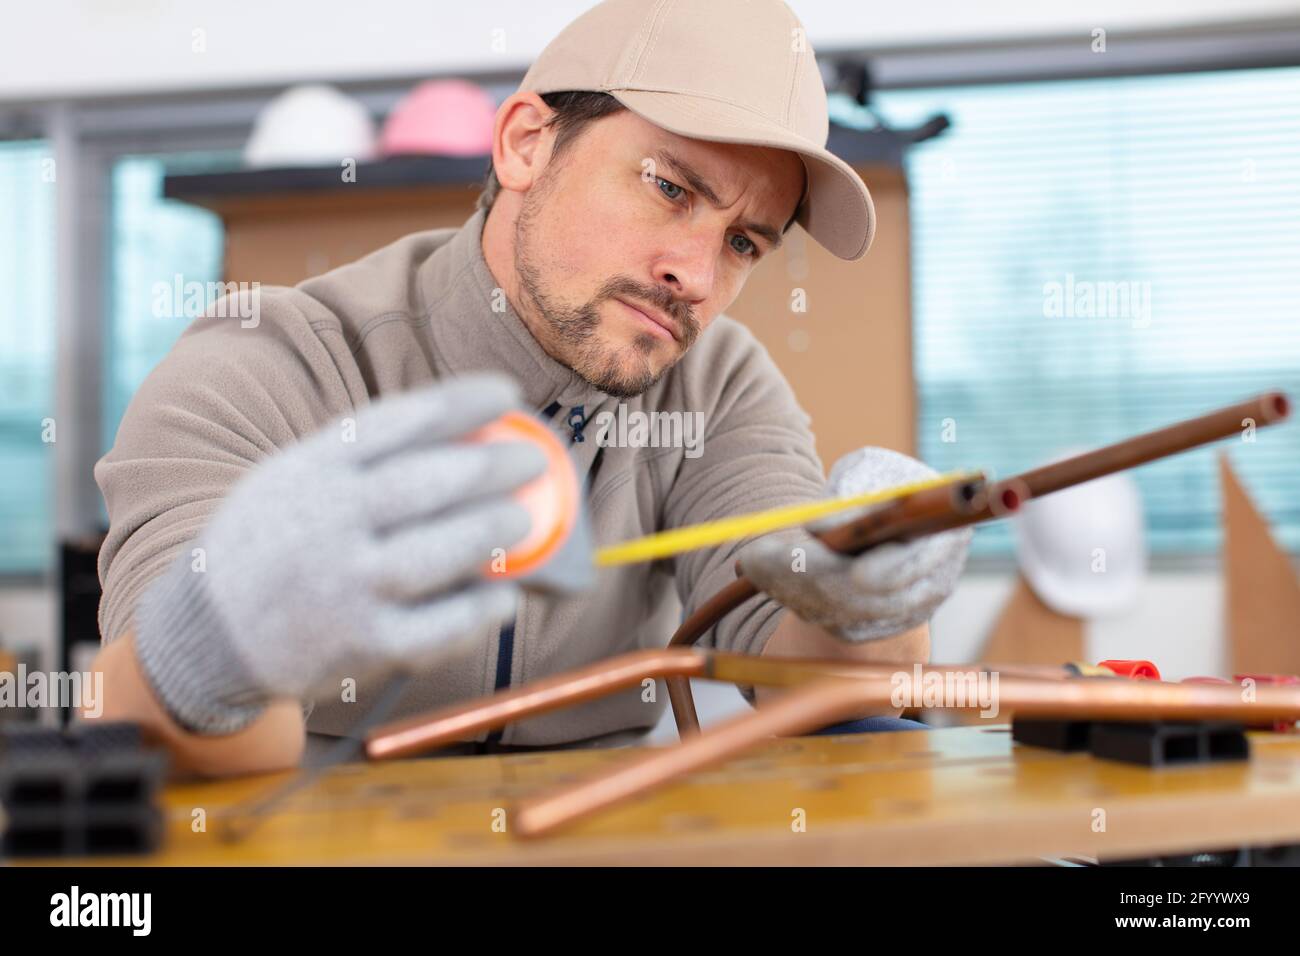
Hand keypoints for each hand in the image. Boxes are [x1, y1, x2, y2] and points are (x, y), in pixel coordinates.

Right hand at [132, 373, 545, 732]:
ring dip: (489, 532)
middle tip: (532, 460)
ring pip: (433, 555)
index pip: (396, 424)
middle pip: (423, 485)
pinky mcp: (359, 645)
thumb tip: (466, 437)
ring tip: (523, 519)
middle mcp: (323, 524)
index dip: (460, 405)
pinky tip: (505, 597)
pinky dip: (477, 611)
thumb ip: (363, 461)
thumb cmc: (271, 543)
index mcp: (309, 471)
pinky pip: (434, 627)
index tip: (507, 393)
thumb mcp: (293, 479)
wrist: (203, 632)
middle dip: (491, 467)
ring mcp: (342, 587)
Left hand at [740, 447, 971, 641]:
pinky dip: (789, 597)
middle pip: (867, 598)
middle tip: (759, 555)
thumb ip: (854, 486)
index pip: (913, 565)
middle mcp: (929, 587)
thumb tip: (821, 524)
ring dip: (788, 587)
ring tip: (751, 560)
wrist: (878, 520)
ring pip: (838, 613)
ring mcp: (899, 616)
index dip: (882, 568)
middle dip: (807, 576)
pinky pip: (824, 620)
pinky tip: (763, 575)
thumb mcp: (870, 469)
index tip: (846, 565)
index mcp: (944, 539)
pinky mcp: (866, 629)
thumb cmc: (877, 484)